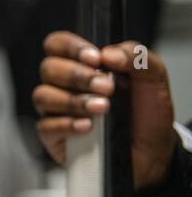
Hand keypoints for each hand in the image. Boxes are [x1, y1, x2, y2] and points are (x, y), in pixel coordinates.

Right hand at [34, 31, 176, 189]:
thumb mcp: (153, 80)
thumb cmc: (146, 114)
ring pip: (43, 96)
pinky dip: (67, 124)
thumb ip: (137, 57)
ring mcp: (56, 110)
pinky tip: (88, 127)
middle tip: (107, 87)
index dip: (70, 47)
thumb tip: (108, 54)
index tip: (95, 59)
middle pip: (48, 68)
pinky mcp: (53, 135)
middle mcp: (65, 85)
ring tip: (102, 108)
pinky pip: (45, 125)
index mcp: (84, 65)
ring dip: (73, 101)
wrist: (152, 152)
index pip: (58, 44)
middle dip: (77, 75)